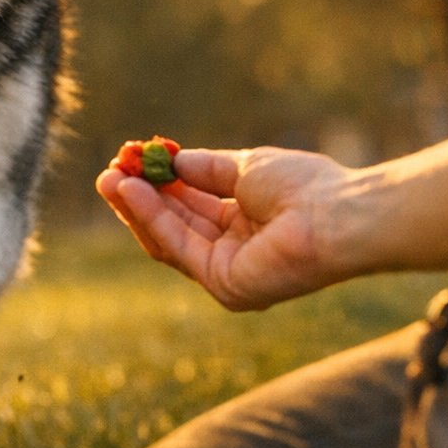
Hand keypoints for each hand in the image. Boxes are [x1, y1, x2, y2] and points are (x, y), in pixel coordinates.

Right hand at [96, 132, 447, 310]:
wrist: (338, 213)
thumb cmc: (307, 186)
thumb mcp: (245, 167)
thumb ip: (205, 169)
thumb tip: (169, 160)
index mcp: (246, 224)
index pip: (191, 208)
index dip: (160, 186)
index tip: (132, 161)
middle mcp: (235, 252)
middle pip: (174, 227)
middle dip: (139, 198)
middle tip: (109, 172)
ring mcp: (228, 273)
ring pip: (170, 240)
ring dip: (137, 208)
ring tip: (111, 178)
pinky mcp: (225, 286)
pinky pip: (179, 248)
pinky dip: (153, 218)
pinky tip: (134, 190)